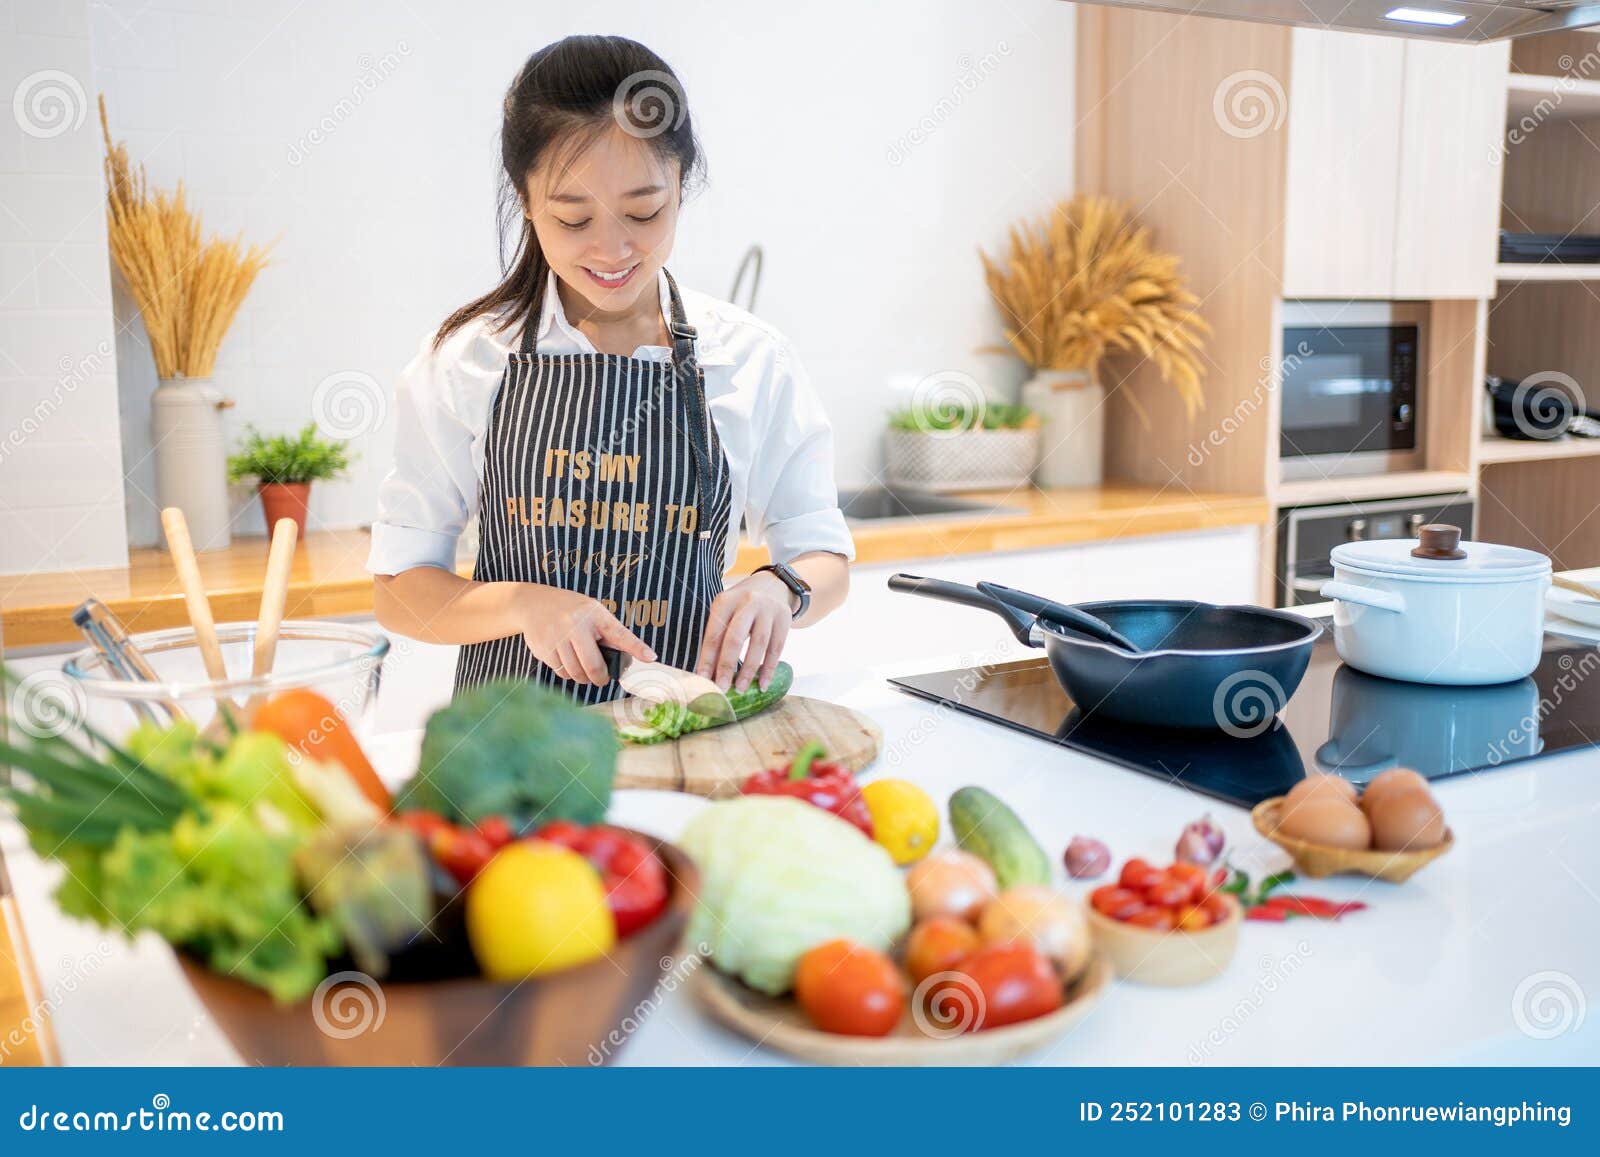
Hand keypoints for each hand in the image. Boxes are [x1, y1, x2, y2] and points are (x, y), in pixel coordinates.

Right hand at [520, 586, 654, 685]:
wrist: (533, 603)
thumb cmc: (571, 611)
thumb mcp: (593, 613)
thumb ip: (609, 634)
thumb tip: (631, 658)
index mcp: (595, 615)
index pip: (620, 634)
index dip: (636, 648)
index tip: (651, 658)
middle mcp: (576, 625)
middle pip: (593, 666)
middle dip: (600, 678)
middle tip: (601, 678)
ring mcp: (557, 637)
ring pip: (575, 673)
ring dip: (582, 677)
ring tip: (583, 668)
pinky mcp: (543, 648)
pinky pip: (560, 672)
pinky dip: (566, 673)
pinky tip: (566, 660)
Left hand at [696, 572, 793, 691]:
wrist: (772, 585)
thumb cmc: (741, 606)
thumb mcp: (726, 612)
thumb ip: (718, 637)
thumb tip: (709, 673)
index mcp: (725, 601)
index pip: (714, 634)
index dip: (707, 658)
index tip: (702, 679)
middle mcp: (747, 602)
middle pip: (735, 638)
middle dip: (727, 665)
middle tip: (722, 687)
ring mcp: (768, 609)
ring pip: (758, 644)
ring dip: (749, 669)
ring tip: (741, 688)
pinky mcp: (784, 618)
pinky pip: (776, 648)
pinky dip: (769, 668)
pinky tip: (763, 683)